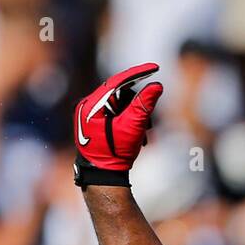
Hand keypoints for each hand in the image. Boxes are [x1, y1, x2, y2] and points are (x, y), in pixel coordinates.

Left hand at [72, 62, 163, 176]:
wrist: (102, 176)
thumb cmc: (115, 153)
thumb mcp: (132, 127)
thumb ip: (144, 105)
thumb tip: (157, 85)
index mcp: (91, 106)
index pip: (116, 81)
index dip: (137, 73)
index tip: (155, 68)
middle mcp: (86, 106)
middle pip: (119, 93)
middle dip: (137, 105)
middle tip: (148, 122)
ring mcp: (89, 114)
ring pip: (119, 103)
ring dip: (135, 114)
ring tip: (143, 133)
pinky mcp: (94, 121)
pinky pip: (115, 111)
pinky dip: (128, 118)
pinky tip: (136, 134)